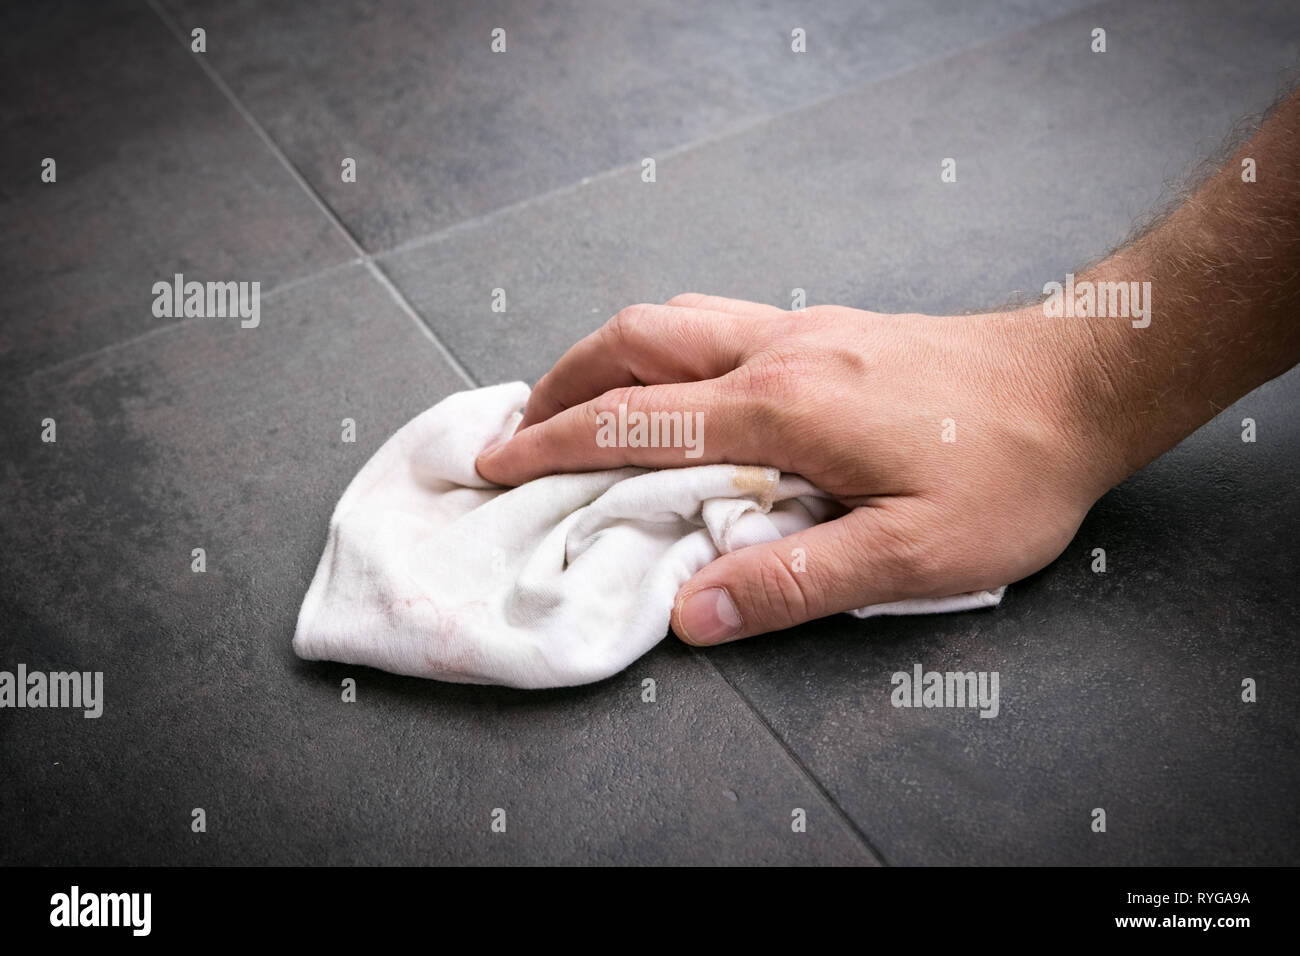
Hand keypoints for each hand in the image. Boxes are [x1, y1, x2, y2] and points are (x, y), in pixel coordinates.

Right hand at [476, 294, 1130, 644]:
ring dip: (607, 356)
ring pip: (672, 319)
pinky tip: (670, 384)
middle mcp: (779, 352)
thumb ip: (791, 582)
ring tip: (572, 401)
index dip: (554, 442)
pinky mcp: (827, 328)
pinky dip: (660, 348)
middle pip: (635, 341)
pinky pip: (714, 322)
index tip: (497, 460)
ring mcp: (802, 329)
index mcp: (783, 408)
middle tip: (516, 426)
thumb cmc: (1007, 471)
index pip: (636, 421)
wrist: (1079, 384)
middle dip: (559, 381)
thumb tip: (691, 611)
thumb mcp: (910, 554)